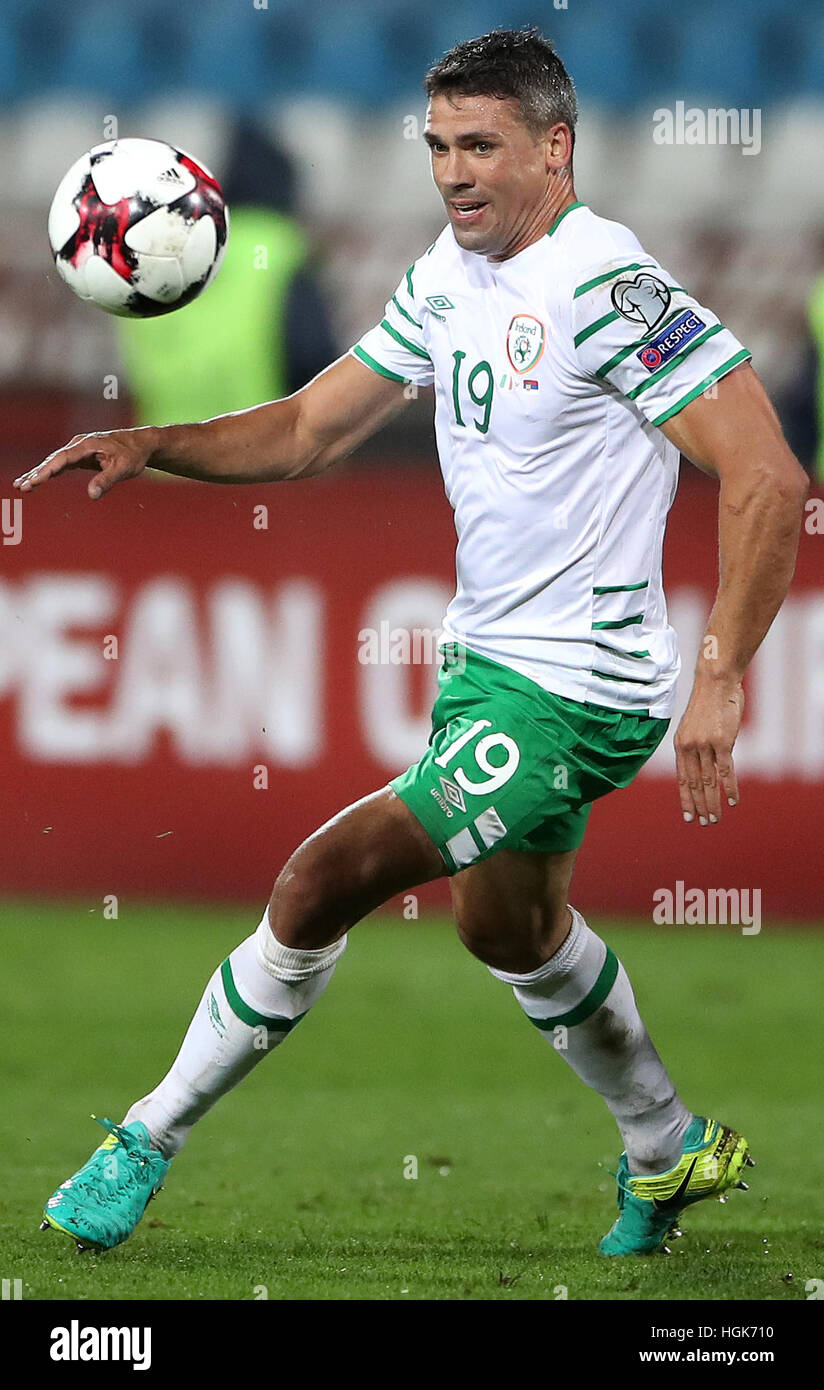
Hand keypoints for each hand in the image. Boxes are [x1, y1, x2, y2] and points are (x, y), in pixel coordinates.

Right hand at [13, 428, 157, 500]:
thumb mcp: (124, 469)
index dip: (46, 471)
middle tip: (21, 486)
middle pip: (53, 460)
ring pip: (54, 461)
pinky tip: (36, 480)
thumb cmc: (133, 455)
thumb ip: (107, 480)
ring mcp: (78, 449)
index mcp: (87, 445)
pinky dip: (48, 472)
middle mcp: (79, 444)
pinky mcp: (80, 456)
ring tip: (21, 485)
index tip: (34, 481)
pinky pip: (60, 464)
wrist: (141, 444)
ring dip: (38, 473)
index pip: (62, 459)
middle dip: (36, 473)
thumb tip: (92, 495)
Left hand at [674, 674, 743, 824]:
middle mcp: (690, 747)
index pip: (682, 779)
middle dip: (700, 806)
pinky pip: (726, 771)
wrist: (716, 683)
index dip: (685, 799)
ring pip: (709, 781)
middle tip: (705, 823)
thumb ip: (697, 746)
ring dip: (712, 802)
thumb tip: (706, 764)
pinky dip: (729, 788)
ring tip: (715, 818)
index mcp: (680, 745)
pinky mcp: (722, 743)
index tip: (688, 816)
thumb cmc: (708, 703)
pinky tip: (732, 801)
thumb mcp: (694, 726)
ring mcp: (705, 746)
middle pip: (695, 784)